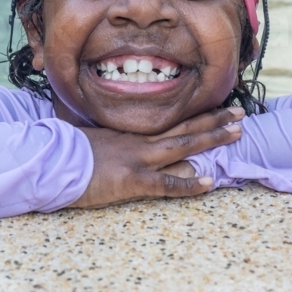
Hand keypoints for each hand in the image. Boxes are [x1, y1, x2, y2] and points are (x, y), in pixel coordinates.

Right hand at [68, 106, 243, 208]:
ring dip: (212, 138)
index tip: (218, 107)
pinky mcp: (132, 180)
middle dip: (215, 120)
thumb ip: (116, 141)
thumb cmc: (67, 153)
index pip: (171, 120)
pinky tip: (208, 182)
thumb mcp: (94, 141)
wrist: (50, 162)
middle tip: (240, 112)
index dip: (196, 114)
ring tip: (237, 133)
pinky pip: (166, 183)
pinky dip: (188, 184)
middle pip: (184, 127)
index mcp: (131, 132)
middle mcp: (140, 141)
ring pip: (183, 145)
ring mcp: (138, 159)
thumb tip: (133, 144)